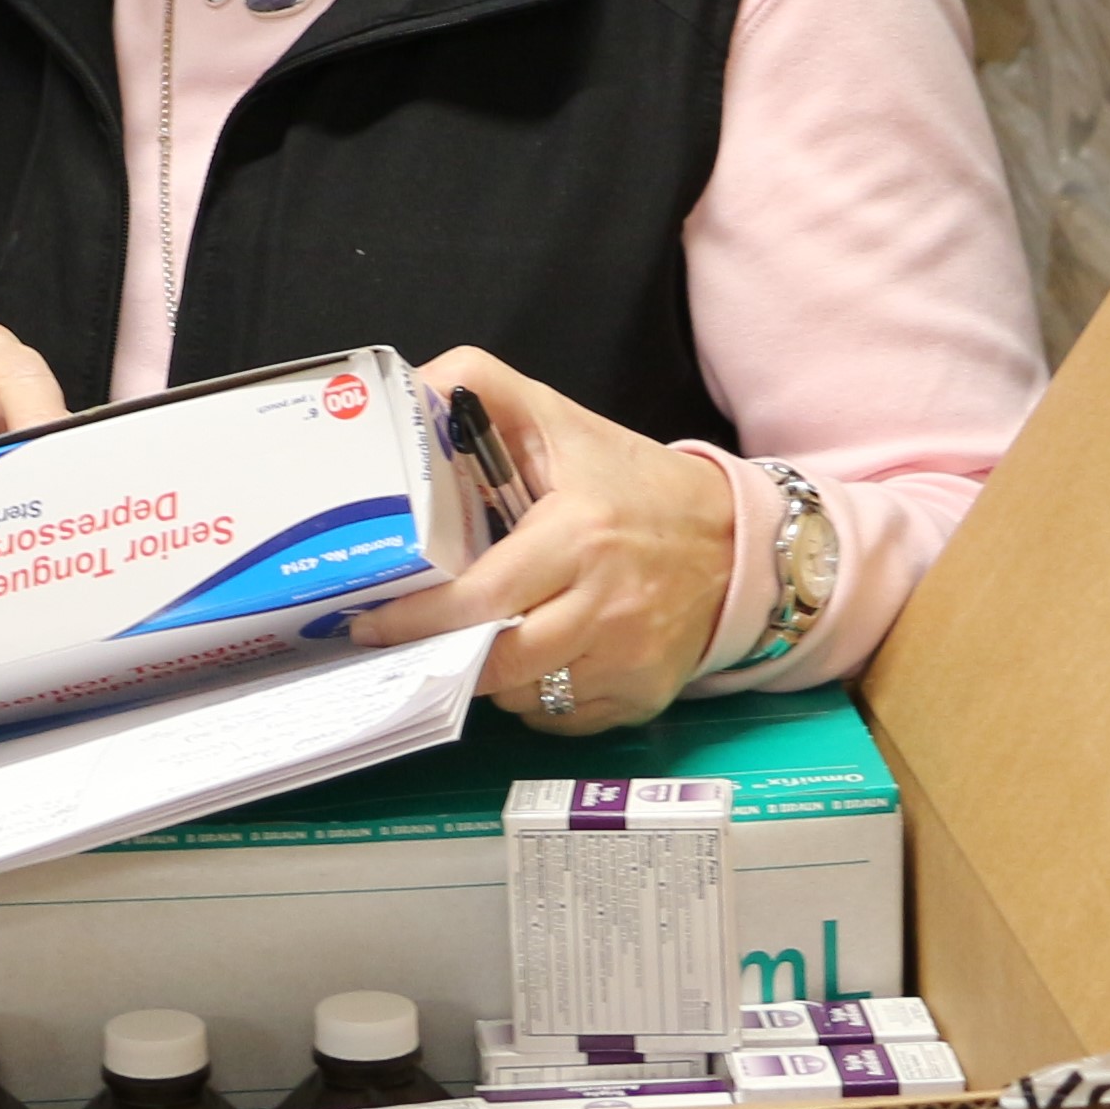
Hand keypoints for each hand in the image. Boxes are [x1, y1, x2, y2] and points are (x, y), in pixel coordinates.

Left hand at [343, 349, 735, 735]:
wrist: (736, 543)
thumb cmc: (635, 485)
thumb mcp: (560, 420)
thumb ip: (481, 388)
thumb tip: (410, 393)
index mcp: (580, 536)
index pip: (482, 597)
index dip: (419, 620)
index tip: (373, 624)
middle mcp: (607, 607)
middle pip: (499, 661)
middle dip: (446, 655)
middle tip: (410, 642)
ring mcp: (628, 660)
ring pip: (524, 696)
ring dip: (491, 675)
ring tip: (485, 635)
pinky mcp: (641, 697)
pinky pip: (559, 720)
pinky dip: (534, 698)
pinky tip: (536, 659)